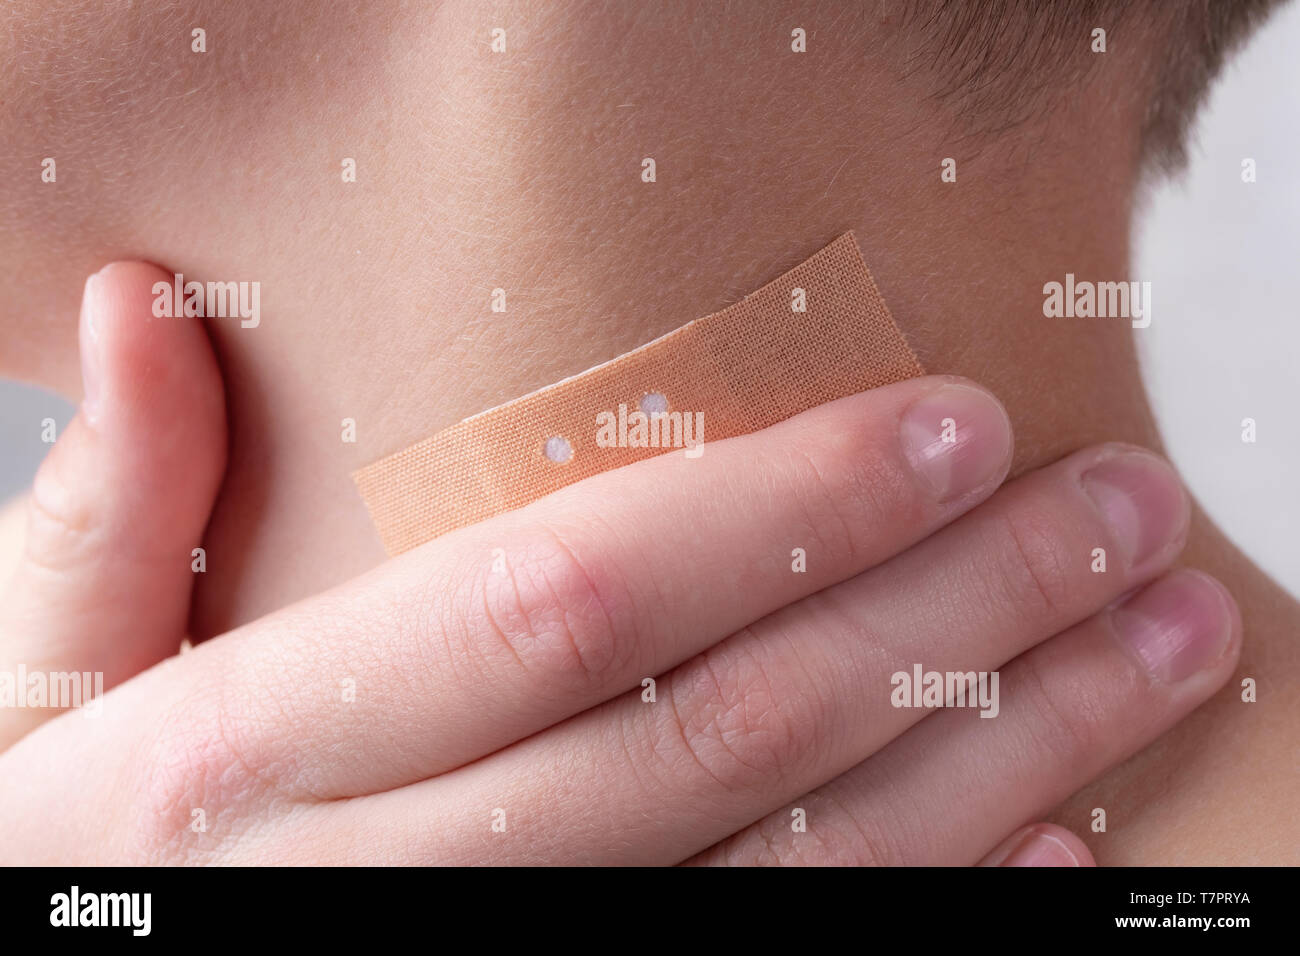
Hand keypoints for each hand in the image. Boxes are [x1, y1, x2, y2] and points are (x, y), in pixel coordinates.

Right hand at [0, 266, 1239, 864]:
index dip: (772, 515)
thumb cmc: (74, 865)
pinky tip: (1062, 841)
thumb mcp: (46, 689)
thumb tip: (137, 303)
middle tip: (1128, 517)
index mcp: (264, 757)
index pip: (567, 604)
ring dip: (1010, 754)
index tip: (952, 429)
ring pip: (802, 867)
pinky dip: (946, 917)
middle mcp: (407, 880)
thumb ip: (111, 505)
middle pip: (731, 730)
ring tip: (1159, 645)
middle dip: (954, 616)